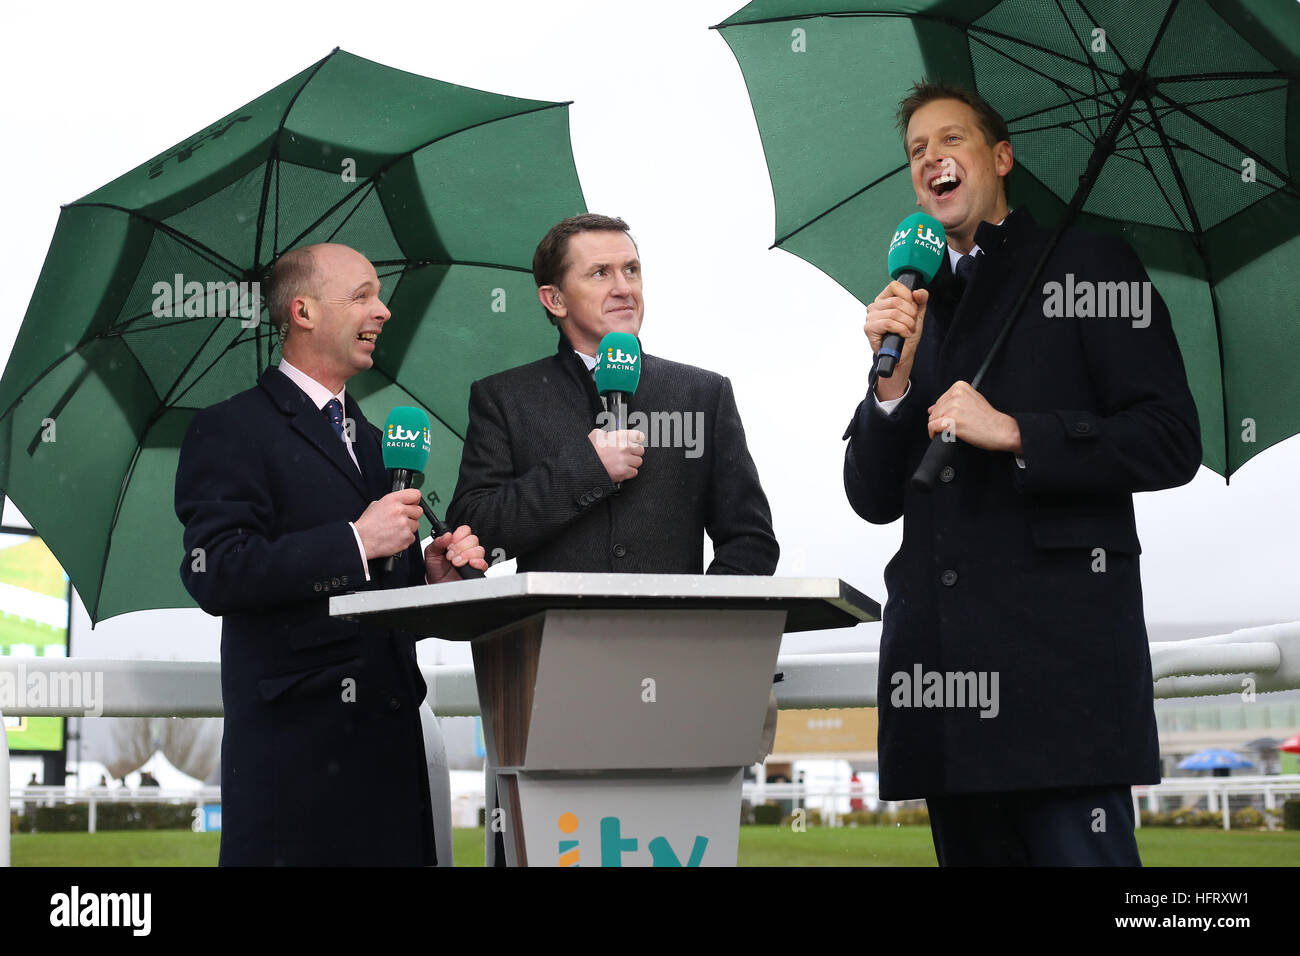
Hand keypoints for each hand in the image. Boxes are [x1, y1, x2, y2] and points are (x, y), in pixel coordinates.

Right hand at [355, 488, 421, 559]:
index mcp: (393, 500)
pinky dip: (406, 538)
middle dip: (412, 515)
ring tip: (395, 529)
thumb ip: (393, 502)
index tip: (412, 503)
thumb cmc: (367, 525)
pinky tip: (395, 536)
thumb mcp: (376, 504)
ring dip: (408, 527)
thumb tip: (403, 502)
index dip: (414, 500)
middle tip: (402, 519)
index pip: (416, 494)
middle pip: (419, 510)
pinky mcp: (407, 538)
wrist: (362, 540)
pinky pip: (412, 537)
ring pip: (416, 524)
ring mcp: (405, 525)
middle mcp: (400, 511)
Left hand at [424, 524, 487, 583]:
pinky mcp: (477, 569)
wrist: (437, 584)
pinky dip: (478, 562)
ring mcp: (473, 558)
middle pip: (473, 539)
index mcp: (457, 542)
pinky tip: (469, 564)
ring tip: (456, 563)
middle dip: (460, 547)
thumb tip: (447, 535)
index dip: (458, 536)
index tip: (449, 544)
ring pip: (479, 550)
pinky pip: (484, 563)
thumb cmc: (436, 569)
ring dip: (466, 555)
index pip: (465, 530)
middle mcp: (467, 549)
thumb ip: (438, 543)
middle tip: (450, 556)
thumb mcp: (431, 553)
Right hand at [589, 428, 644, 481]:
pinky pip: (634, 472)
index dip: (637, 440)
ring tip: (622, 463)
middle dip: (634, 453)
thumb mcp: (596, 435)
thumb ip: (608, 434)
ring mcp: (624, 460)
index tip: (635, 442)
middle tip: (627, 454)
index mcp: (619, 436)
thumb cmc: (589, 451)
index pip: (639, 436)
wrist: (583, 465)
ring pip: (638, 462)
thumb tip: (610, 435)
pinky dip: (628, 472)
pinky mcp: (623, 472)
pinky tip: (621, 470)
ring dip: (632, 463)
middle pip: (640, 450)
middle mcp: (624, 448)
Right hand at [865, 281, 928, 399]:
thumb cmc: (906, 335)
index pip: (895, 286)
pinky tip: (904, 334)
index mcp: (884, 300)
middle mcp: (875, 307)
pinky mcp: (869, 328)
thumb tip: (919, 292)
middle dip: (910, 313)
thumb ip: (920, 301)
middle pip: (896, 300)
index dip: (908, 296)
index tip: (913, 308)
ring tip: (909, 330)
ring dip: (907, 323)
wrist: (902, 355)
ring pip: (894, 313)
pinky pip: (889, 323)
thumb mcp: (917, 315)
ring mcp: (870, 317)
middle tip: (912, 323)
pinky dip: (901, 329)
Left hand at [927, 380, 1022, 452]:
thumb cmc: (988, 418)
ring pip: (932, 418)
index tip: (947, 418)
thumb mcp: (971, 401)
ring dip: (936, 427)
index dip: (941, 412)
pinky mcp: (952, 420)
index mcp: (960, 387)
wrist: (1000, 429)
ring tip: (945, 432)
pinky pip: (933, 427)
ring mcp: (954, 407)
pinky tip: (937, 436)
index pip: (940, 400)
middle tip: (948, 427)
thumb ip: (952, 402)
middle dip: (938, 420)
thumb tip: (930, 409)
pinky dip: (933, 433)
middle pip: (935, 409)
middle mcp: (956, 394)